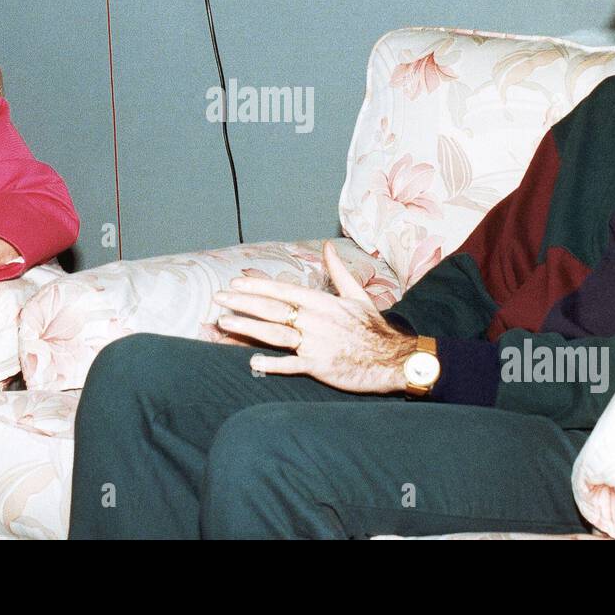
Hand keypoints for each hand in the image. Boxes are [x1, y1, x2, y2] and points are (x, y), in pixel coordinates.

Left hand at [212, 241, 415, 393]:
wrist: (394, 358)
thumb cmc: (374, 327)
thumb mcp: (357, 294)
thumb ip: (338, 271)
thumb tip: (327, 247)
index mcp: (322, 302)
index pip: (283, 290)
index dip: (257, 285)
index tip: (236, 281)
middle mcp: (315, 320)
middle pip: (272, 309)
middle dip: (243, 302)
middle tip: (219, 298)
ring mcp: (316, 344)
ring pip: (275, 334)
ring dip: (248, 328)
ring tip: (224, 323)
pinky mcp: (319, 366)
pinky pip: (291, 365)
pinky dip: (272, 364)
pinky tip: (253, 361)